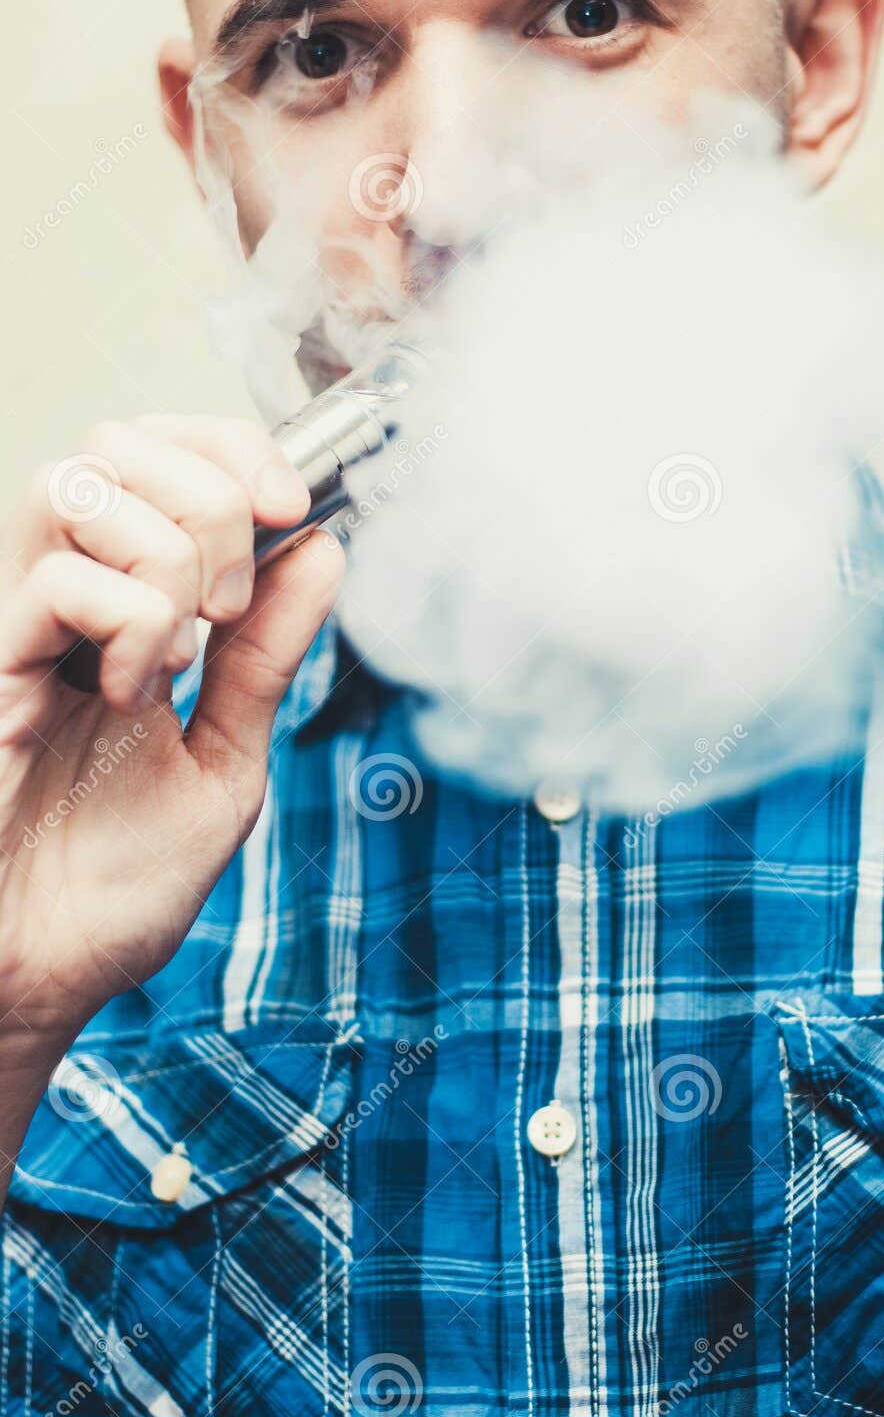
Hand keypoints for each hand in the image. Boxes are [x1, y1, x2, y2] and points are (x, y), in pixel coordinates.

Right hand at [0, 413, 343, 1049]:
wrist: (42, 977)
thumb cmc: (113, 887)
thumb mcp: (225, 758)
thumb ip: (267, 657)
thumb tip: (321, 549)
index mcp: (126, 610)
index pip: (163, 454)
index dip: (235, 450)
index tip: (294, 506)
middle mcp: (67, 600)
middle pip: (119, 439)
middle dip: (212, 492)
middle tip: (232, 607)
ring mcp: (19, 625)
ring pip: (80, 478)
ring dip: (172, 553)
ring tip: (182, 652)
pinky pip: (62, 581)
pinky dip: (131, 626)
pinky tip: (128, 696)